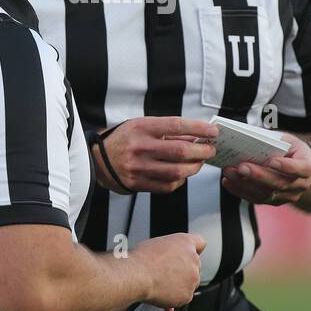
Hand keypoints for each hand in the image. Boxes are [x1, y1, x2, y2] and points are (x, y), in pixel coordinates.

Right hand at [94, 117, 219, 192]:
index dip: (198, 128)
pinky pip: (168, 185)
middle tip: (210, 150)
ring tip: (199, 162)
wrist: (98, 159)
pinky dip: (180, 180)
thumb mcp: (142, 126)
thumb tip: (197, 137)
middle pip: (180, 151)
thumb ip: (167, 132)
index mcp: (142, 128)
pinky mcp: (137, 184)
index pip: (176, 126)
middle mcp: (140, 147)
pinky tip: (182, 174)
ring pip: (177, 171)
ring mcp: (138, 167)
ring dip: (194, 167)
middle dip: (202, 151)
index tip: (213, 131)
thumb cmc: (125, 140)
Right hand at [131, 232, 205, 308]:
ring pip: (189, 283)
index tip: (187, 256)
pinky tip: (160, 295)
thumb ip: (168, 252)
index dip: (194, 250)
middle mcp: (193, 259)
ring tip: (159, 285)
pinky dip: (174, 298)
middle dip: (182, 272)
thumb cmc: (141, 259)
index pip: (200, 243)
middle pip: (194, 266)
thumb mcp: (155, 245)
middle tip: (165, 274)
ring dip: (178, 286)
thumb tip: (167, 265)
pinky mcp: (188, 294)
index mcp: (185, 242)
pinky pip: (183, 297)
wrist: (136, 275)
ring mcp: (193, 278)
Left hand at [220, 134, 310, 206]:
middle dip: (258, 175)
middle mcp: (301, 184)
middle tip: (241, 167)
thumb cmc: (289, 148)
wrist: (295, 164)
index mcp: (308, 165)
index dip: (288, 166)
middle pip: (280, 183)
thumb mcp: (286, 139)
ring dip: (245, 184)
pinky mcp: (274, 201)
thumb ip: (273, 141)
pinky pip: (256, 199)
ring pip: (266, 194)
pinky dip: (240, 190)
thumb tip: (248, 138)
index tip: (272, 160)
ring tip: (230, 172)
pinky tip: (228, 181)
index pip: (303, 168)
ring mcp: (288, 195)